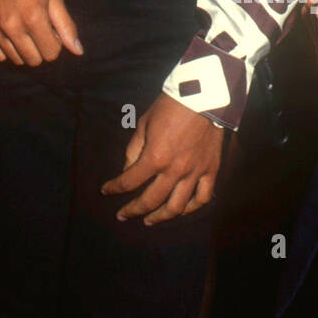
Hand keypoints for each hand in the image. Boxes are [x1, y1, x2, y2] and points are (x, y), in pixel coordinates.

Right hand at [0, 0, 82, 66]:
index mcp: (33, 17)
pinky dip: (6, 48)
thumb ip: (66, 25)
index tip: (49, 27)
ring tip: (22, 26)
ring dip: (23, 48)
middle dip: (40, 48)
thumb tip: (78, 51)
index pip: (52, 53)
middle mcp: (12, 27)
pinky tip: (8, 30)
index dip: (55, 42)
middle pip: (34, 61)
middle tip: (36, 27)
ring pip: (17, 60)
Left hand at [101, 92, 223, 224]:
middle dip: (133, 210)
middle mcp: (175, 170)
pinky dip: (191, 208)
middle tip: (123, 215)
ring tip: (149, 221)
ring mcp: (195, 172)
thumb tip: (127, 171)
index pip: (129, 181)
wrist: (202, 97)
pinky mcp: (211, 170)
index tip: (106, 191)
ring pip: (177, 207)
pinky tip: (181, 210)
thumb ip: (133, 151)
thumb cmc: (169, 107)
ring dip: (160, 217)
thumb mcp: (143, 124)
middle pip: (151, 200)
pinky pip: (202, 198)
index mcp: (155, 157)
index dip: (114, 188)